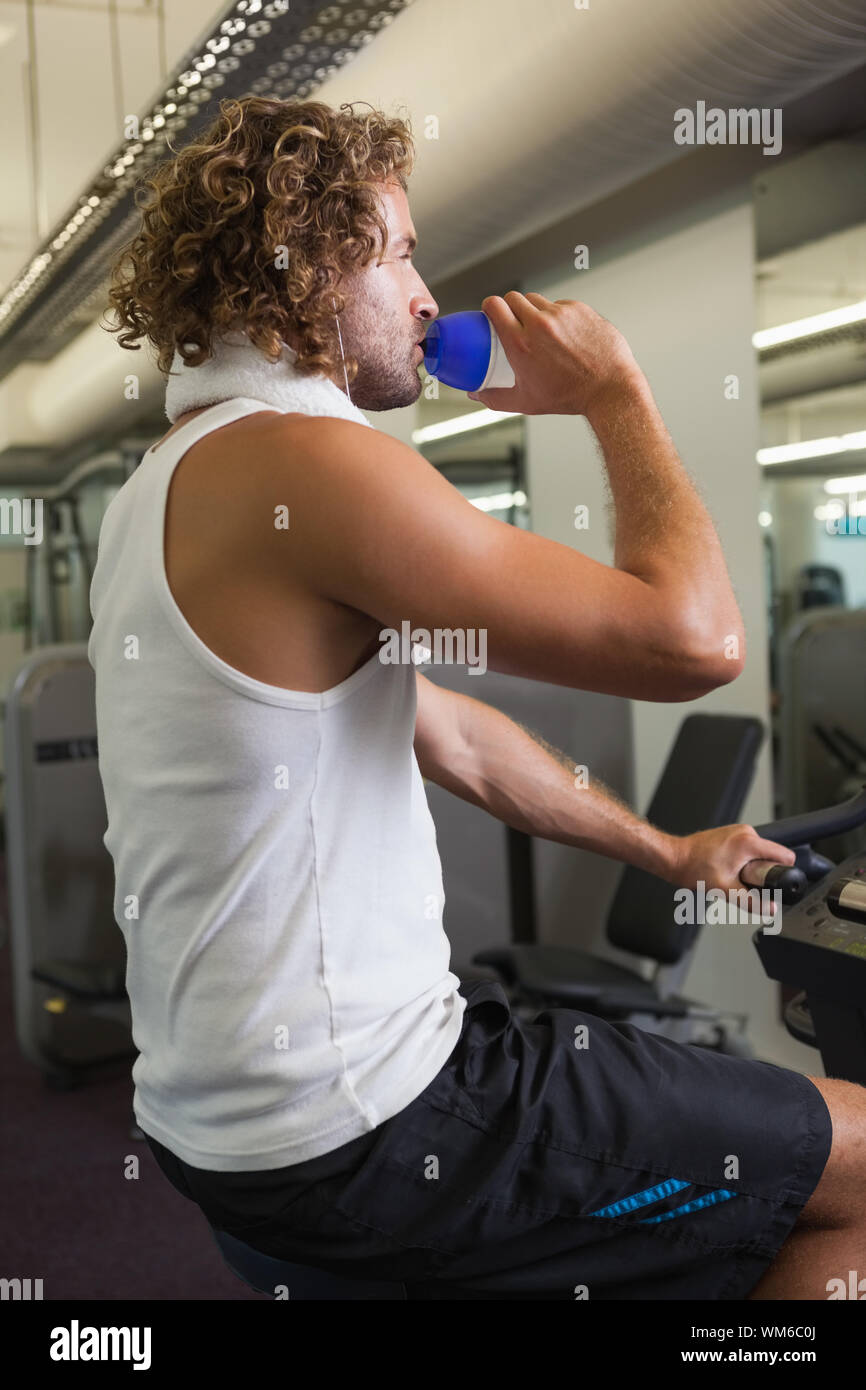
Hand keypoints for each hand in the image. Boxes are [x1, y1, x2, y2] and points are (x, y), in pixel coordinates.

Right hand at [466, 291, 642, 416]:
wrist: (609, 389)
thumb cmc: (569, 397)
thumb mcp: (525, 401)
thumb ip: (495, 398)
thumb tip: (475, 395)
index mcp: (520, 344)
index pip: (494, 305)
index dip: (490, 306)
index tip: (491, 312)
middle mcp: (539, 324)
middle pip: (513, 297)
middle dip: (510, 307)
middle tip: (514, 321)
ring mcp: (561, 313)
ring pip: (538, 300)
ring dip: (534, 310)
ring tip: (541, 331)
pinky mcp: (580, 309)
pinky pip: (561, 305)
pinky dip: (558, 316)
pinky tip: (565, 334)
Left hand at [667, 824, 796, 914]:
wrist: (674, 858)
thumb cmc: (693, 868)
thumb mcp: (726, 890)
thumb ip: (752, 902)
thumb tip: (771, 909)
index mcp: (748, 842)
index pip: (785, 855)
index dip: (785, 871)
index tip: (774, 883)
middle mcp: (746, 832)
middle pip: (772, 856)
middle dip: (764, 872)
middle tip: (743, 881)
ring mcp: (738, 831)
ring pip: (759, 853)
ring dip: (752, 867)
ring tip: (732, 874)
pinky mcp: (731, 834)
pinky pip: (748, 849)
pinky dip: (743, 861)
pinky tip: (727, 868)